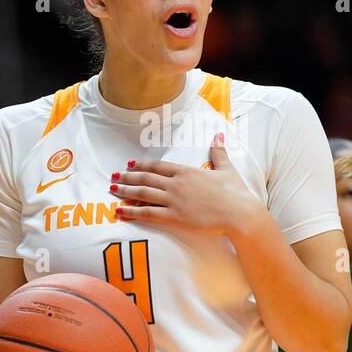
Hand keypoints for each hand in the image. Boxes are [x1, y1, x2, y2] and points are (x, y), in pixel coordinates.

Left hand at [110, 133, 267, 239]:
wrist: (240, 213)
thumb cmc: (235, 193)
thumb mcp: (226, 168)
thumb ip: (218, 152)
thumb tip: (218, 134)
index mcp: (187, 171)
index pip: (158, 166)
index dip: (141, 165)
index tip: (129, 165)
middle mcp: (177, 183)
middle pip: (145, 178)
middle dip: (127, 177)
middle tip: (113, 176)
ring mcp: (174, 200)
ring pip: (143, 193)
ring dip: (125, 191)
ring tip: (112, 190)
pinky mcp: (175, 217)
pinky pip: (148, 213)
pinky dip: (132, 211)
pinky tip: (120, 211)